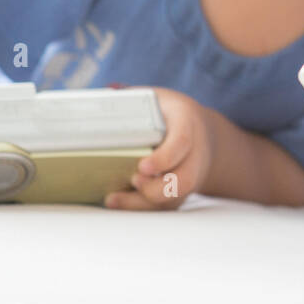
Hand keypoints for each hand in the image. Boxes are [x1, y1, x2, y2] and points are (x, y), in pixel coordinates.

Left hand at [104, 87, 213, 210]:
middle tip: (132, 180)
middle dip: (156, 188)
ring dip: (143, 204)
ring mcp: (190, 175)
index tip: (142, 166)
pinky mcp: (180, 192)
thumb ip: (131, 97)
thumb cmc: (168, 113)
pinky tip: (118, 203)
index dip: (164, 158)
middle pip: (184, 180)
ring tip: (112, 198)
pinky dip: (141, 209)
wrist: (202, 134)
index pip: (182, 143)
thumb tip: (102, 95)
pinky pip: (165, 207)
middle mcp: (195, 153)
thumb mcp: (156, 98)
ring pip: (174, 199)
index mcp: (187, 122)